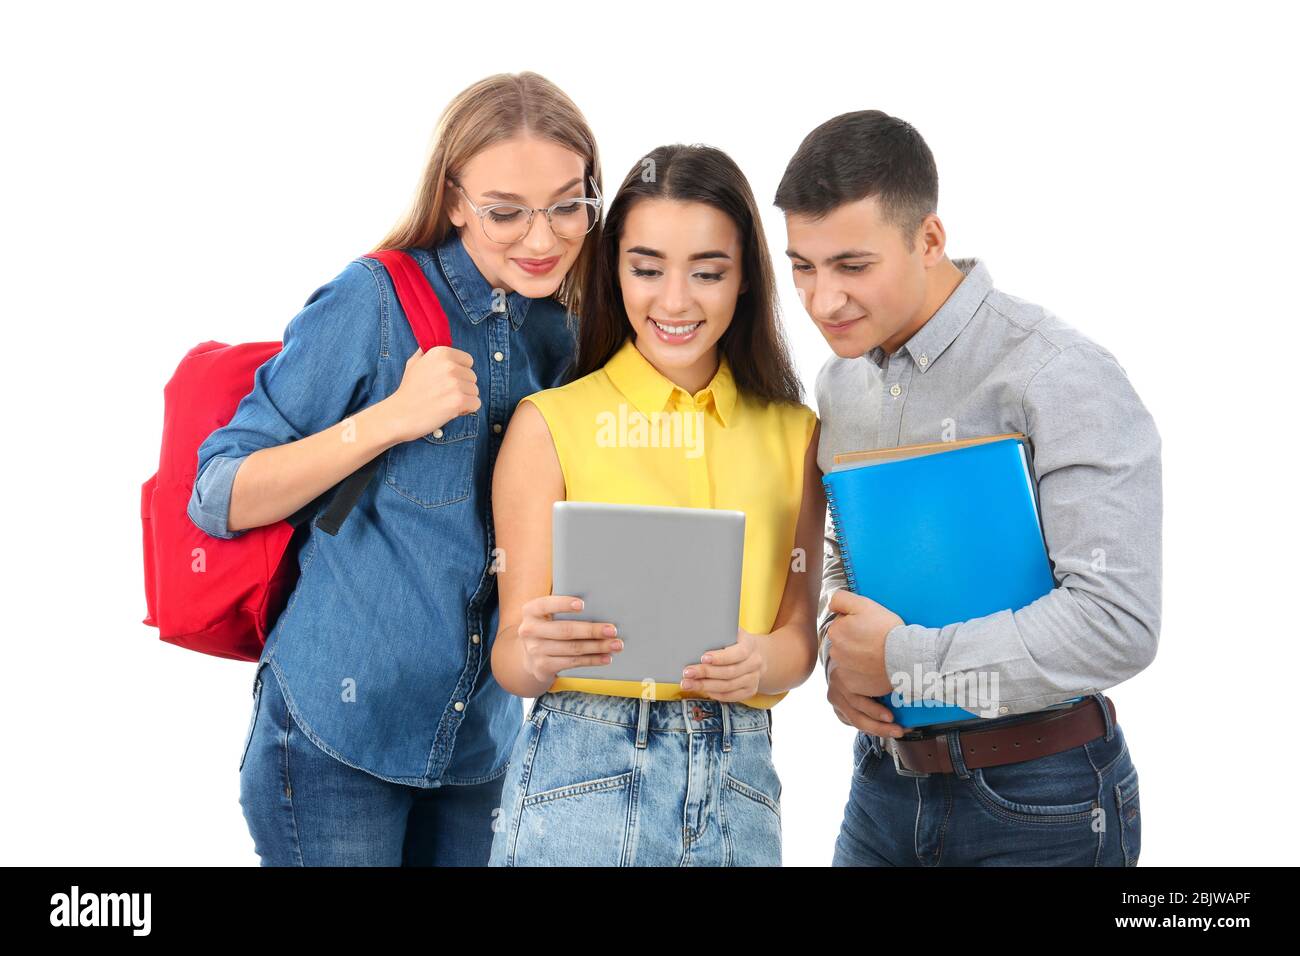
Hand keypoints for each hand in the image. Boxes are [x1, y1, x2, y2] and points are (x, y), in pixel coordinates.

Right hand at [384, 346, 480, 442]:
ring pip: (474, 391)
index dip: (460, 372)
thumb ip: (426, 353)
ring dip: (464, 399)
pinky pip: (476, 403)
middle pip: (472, 377)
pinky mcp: (458, 400)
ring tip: (445, 402)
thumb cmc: (408, 391)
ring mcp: (455, 383)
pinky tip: (451, 411)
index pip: (468, 360)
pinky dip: (466, 410)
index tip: (447, 380)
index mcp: (441, 353)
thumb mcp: (414, 363)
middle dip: (462, 387)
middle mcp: (450, 365)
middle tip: (443, 394)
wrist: (399, 414)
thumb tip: (430, 344)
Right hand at [518, 595, 621, 685]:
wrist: (529, 658)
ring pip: (572, 648)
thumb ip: (562, 607)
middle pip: (565, 630)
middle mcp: (529, 630)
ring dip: (597, 647)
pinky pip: (572, 663)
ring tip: (615, 644)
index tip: (582, 604)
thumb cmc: (548, 628)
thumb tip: (598, 600)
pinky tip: (605, 657)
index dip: (563, 604)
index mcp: (531, 611)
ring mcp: (535, 650)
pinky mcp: (543, 667)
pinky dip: (592, 660)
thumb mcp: (547, 615)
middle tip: (612, 630)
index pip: (546, 604)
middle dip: (591, 630)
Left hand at [680, 626, 766, 701]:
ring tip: (688, 683)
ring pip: (728, 686)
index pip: (738, 653)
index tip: (703, 658)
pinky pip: (730, 696)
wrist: (755, 654)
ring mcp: (753, 678)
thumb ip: (718, 633)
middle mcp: (754, 663)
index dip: (720, 657)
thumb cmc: (735, 641)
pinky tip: (700, 689)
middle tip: (687, 672)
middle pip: (729, 672)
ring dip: (705, 686)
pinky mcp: (749, 690)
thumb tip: (694, 634)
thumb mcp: (730, 632)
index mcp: (750, 645)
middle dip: (706, 673)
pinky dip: (714, 693)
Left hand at [825, 589, 906, 737]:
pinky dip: (863, 674)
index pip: (842, 624)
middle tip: (875, 641)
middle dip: (856, 641)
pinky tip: (875, 668)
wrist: (904, 657)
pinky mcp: (852, 685)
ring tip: (877, 656)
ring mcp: (842, 669)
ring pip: (849, 660)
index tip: (870, 627)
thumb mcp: (864, 604)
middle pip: (844, 643)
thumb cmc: (886, 630)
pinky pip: (855, 677)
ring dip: (859, 658)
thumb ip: (841, 599)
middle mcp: (834, 651)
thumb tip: (830, 605)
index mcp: (835, 631)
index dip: (857, 623)